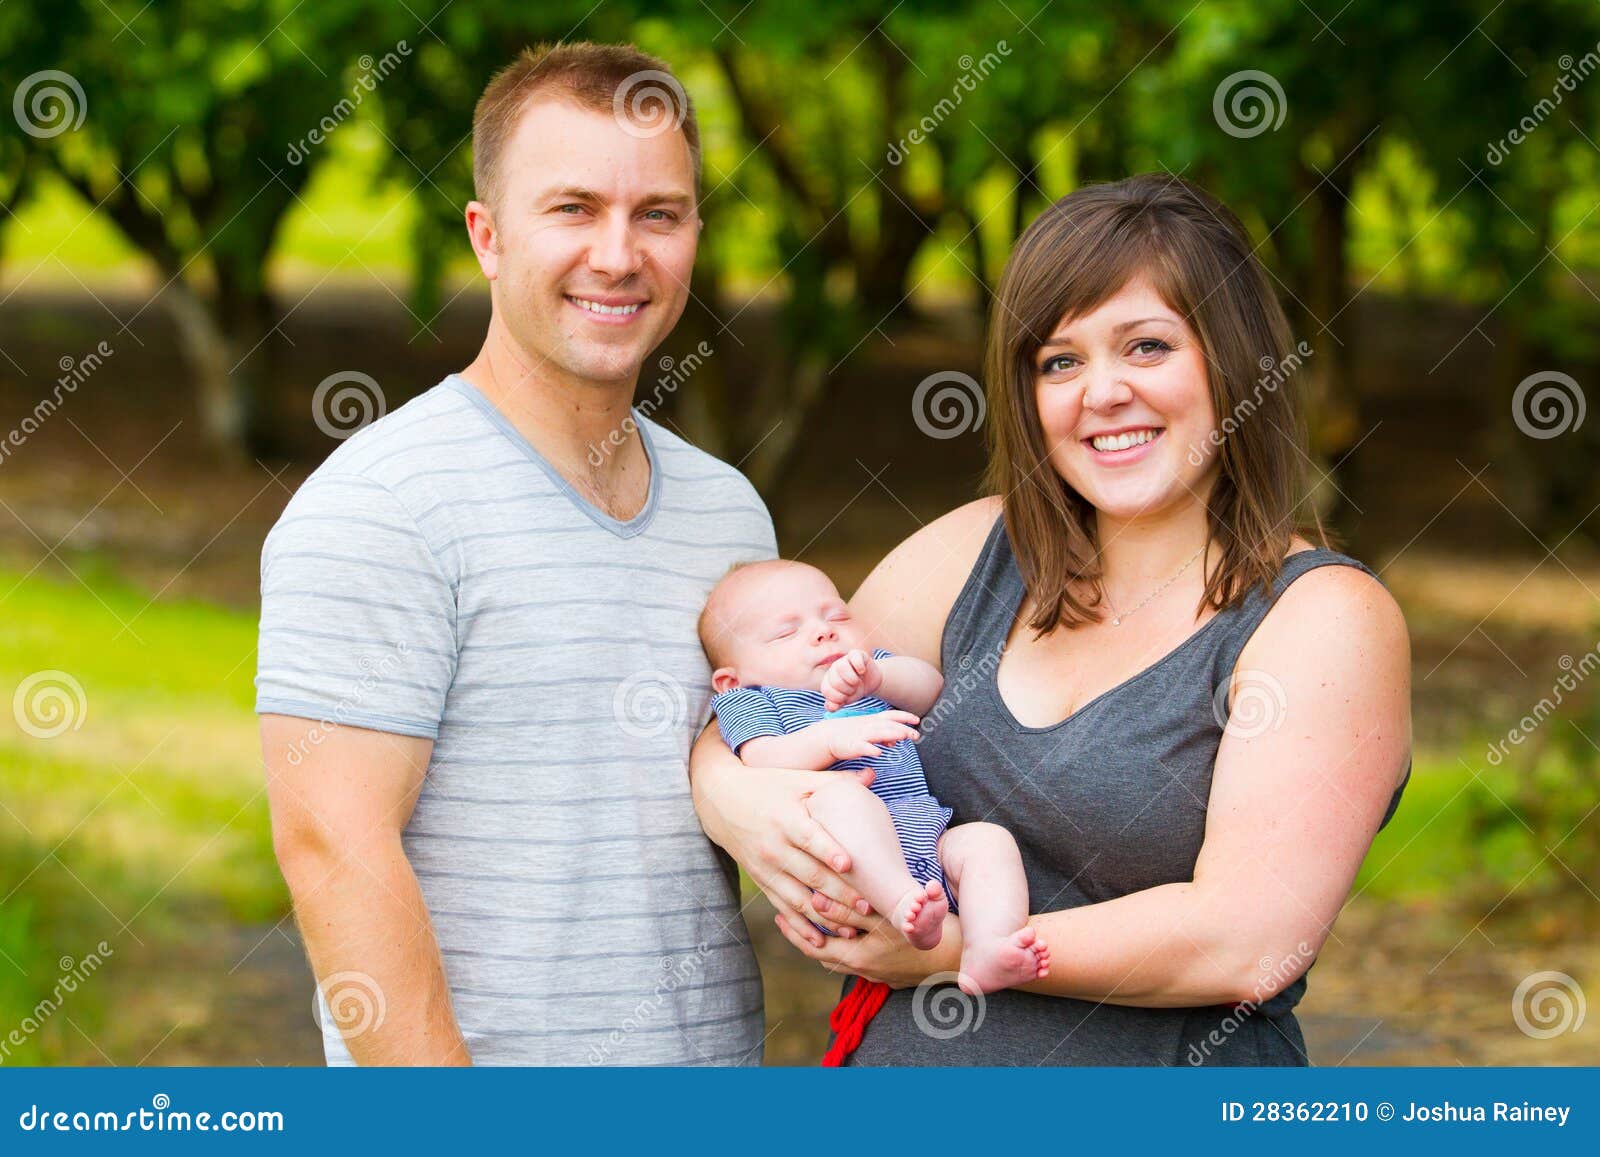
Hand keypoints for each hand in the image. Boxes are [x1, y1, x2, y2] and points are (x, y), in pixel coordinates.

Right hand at [691, 760, 878, 944]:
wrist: (721, 801)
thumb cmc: (768, 786)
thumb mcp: (797, 778)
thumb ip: (834, 781)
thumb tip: (873, 774)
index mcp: (786, 818)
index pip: (809, 837)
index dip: (828, 851)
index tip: (848, 865)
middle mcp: (774, 846)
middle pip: (810, 875)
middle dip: (840, 895)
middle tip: (869, 908)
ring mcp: (767, 868)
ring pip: (799, 899)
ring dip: (826, 917)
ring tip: (853, 929)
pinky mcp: (762, 882)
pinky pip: (784, 909)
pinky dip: (802, 927)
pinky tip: (821, 942)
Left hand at [774, 909, 961, 987]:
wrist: (961, 960)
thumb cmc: (926, 934)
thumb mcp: (886, 919)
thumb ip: (849, 909)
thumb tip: (814, 900)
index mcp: (859, 958)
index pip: (814, 946)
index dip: (794, 930)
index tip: (779, 911)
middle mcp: (865, 970)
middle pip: (823, 956)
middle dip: (803, 938)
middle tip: (784, 918)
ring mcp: (880, 974)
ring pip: (841, 961)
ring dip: (823, 943)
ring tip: (809, 925)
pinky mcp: (892, 974)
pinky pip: (858, 962)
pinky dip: (844, 948)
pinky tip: (845, 934)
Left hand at [821, 649, 880, 711]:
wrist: (871, 682)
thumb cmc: (855, 690)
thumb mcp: (845, 700)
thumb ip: (835, 705)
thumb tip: (831, 708)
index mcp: (828, 680)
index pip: (826, 690)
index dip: (838, 698)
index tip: (846, 698)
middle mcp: (834, 669)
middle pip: (834, 680)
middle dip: (847, 690)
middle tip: (854, 689)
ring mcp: (844, 660)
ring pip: (840, 667)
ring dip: (852, 680)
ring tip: (857, 682)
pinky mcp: (856, 654)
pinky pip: (854, 657)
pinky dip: (859, 666)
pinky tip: (862, 671)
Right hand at [821, 710, 919, 761]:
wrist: (828, 736)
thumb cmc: (851, 733)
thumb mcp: (869, 731)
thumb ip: (884, 735)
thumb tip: (897, 740)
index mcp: (873, 720)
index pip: (891, 716)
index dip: (904, 716)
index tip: (917, 720)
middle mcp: (868, 725)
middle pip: (887, 725)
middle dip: (902, 729)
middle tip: (916, 735)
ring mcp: (860, 735)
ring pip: (877, 733)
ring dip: (891, 735)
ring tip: (903, 737)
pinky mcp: (852, 746)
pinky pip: (862, 747)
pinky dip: (870, 749)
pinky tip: (878, 753)